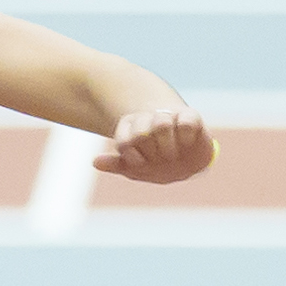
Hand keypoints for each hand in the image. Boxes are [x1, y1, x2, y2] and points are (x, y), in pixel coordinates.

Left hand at [94, 108, 216, 183]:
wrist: (188, 161)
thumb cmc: (157, 165)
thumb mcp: (135, 169)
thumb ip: (116, 164)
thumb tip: (94, 162)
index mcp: (131, 130)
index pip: (124, 143)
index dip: (132, 159)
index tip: (141, 165)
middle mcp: (148, 121)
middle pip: (142, 132)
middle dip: (151, 153)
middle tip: (159, 160)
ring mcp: (169, 118)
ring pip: (161, 124)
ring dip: (167, 145)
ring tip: (172, 154)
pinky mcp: (191, 117)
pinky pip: (186, 123)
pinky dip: (185, 136)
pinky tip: (186, 144)